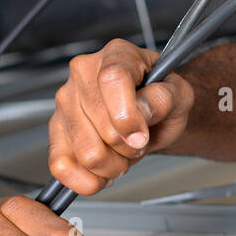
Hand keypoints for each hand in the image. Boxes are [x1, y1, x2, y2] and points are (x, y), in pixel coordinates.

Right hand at [49, 38, 195, 194]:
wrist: (151, 114)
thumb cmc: (161, 99)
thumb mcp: (179, 94)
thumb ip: (165, 98)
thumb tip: (142, 109)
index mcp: (117, 56)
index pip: (113, 80)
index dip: (128, 116)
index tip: (142, 136)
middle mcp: (83, 74)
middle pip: (102, 127)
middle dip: (129, 147)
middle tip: (140, 141)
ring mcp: (64, 103)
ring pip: (86, 153)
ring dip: (113, 165)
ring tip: (123, 152)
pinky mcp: (56, 131)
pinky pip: (62, 166)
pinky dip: (88, 180)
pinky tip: (104, 171)